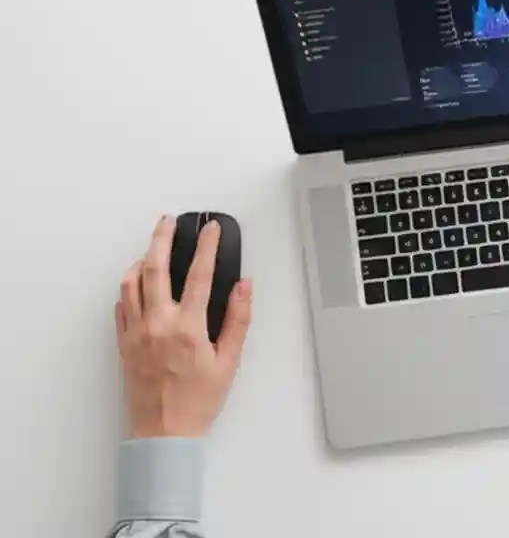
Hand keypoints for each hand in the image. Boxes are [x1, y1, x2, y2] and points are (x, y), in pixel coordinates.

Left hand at [115, 215, 252, 438]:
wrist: (164, 431)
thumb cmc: (199, 400)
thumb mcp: (229, 360)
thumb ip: (238, 318)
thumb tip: (243, 286)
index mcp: (188, 327)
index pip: (199, 274)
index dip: (207, 246)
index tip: (211, 229)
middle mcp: (158, 324)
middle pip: (155, 268)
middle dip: (162, 238)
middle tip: (169, 222)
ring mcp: (136, 332)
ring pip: (131, 283)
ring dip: (141, 260)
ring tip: (151, 249)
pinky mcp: (123, 342)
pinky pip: (121, 305)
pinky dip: (128, 287)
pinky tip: (137, 283)